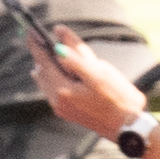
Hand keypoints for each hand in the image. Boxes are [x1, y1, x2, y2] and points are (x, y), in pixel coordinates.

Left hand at [37, 22, 143, 139]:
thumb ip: (76, 55)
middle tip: (43, 39)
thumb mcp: (98, 73)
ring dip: (48, 67)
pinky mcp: (69, 112)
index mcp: (62, 90)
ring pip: (46, 82)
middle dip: (43, 55)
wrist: (128, 128)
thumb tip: (58, 37)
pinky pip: (53, 91)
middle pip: (41, 72)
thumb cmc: (118, 99)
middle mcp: (57, 101)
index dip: (36, 44)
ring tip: (53, 54)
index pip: (42, 61)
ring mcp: (62, 108)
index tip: (31, 30)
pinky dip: (54, 78)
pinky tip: (62, 73)